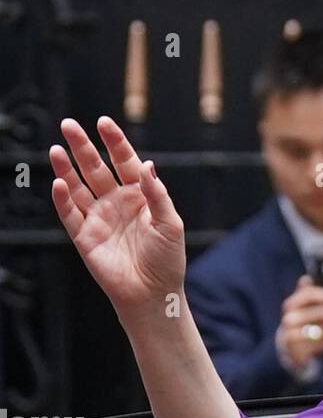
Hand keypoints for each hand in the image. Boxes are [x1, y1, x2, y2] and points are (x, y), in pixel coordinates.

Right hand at [49, 116, 184, 314]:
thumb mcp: (170, 224)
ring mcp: (99, 218)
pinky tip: (58, 183)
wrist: (154, 295)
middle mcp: (116, 203)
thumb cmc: (167, 261)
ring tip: (56, 149)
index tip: (103, 122)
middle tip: (68, 124)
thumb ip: (157, 194)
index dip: (114, 142)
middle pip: (95, 168)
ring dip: (65, 168)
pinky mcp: (85, 237)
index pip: (124, 161)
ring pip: (78, 187)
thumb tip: (146, 164)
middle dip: (82, 147)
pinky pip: (70, 214)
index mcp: (139, 196)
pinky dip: (63, 199)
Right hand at [276, 276, 322, 371]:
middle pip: (306, 315)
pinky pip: (315, 346)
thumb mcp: (302, 306)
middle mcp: (288, 320)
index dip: (318, 295)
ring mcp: (291, 336)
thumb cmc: (301, 320)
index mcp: (290, 305)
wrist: (289, 346)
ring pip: (310, 332)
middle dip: (322, 313)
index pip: (304, 297)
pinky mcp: (298, 350)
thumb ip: (305, 293)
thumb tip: (305, 278)